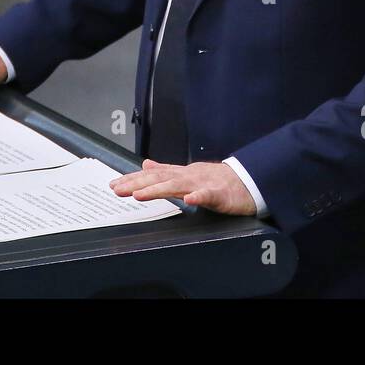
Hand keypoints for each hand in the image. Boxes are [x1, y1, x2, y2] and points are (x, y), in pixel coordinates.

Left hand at [109, 160, 256, 215]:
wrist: (249, 182)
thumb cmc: (219, 181)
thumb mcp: (189, 174)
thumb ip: (167, 170)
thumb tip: (146, 164)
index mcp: (181, 174)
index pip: (153, 175)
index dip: (133, 179)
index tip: (115, 184)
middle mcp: (189, 176)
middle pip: (159, 179)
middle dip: (137, 184)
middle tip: (117, 190)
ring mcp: (204, 184)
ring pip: (178, 186)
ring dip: (158, 189)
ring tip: (140, 195)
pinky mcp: (220, 194)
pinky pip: (209, 195)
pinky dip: (199, 197)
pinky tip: (190, 200)